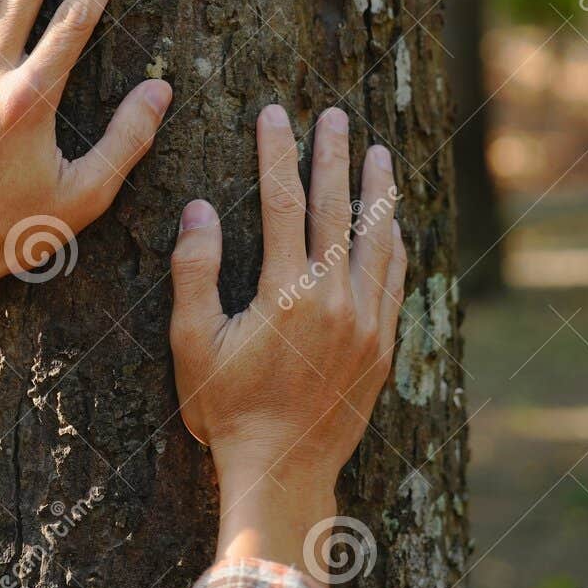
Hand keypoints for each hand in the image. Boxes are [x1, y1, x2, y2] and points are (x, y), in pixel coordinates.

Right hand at [168, 105, 404, 577]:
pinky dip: (394, 243)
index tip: (275, 116)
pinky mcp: (382, 346)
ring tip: (377, 154)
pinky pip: (395, 280)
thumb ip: (194, 272)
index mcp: (285, 293)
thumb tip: (200, 208)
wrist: (283, 471)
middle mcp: (333, 299)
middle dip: (333, 156)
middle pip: (336, 209)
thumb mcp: (192, 343)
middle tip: (336, 115)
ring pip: (377, 239)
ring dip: (376, 191)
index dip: (278, 154)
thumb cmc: (227, 411)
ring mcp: (365, 322)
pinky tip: (393, 222)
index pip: (282, 203)